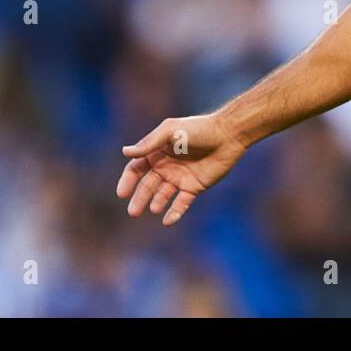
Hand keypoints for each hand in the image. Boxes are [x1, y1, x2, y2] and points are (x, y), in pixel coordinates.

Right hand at [116, 113, 246, 225]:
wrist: (228, 135)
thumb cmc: (198, 129)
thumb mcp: (171, 131)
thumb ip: (149, 143)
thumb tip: (125, 152)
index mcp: (157, 152)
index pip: (136, 169)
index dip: (128, 181)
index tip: (122, 193)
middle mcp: (166, 166)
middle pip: (147, 185)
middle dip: (139, 198)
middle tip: (133, 212)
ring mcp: (180, 178)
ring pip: (162, 195)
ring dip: (156, 203)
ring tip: (154, 208)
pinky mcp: (194, 187)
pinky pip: (181, 203)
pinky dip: (174, 213)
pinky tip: (167, 221)